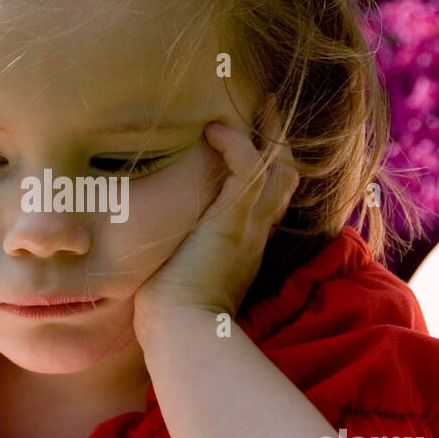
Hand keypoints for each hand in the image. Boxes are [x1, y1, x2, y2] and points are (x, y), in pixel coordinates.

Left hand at [132, 98, 298, 329]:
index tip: (253, 144)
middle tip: (267, 108)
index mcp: (245, 246)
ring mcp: (249, 225)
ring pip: (277, 168)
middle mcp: (255, 233)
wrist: (180, 330)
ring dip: (264, 132)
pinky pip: (248, 167)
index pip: (268, 200)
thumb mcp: (180, 273)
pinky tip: (213, 130)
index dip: (266, 169)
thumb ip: (180, 252)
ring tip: (248, 106)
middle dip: (277, 141)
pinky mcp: (234, 219)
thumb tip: (154, 242)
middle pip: (284, 178)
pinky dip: (235, 143)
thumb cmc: (170, 313)